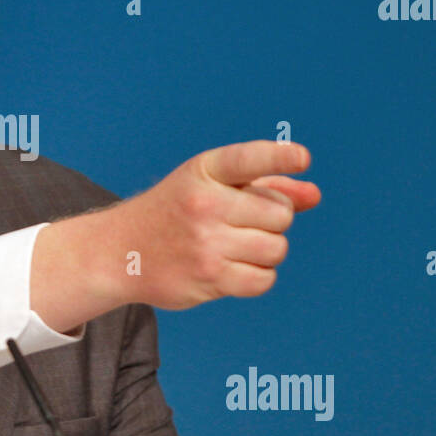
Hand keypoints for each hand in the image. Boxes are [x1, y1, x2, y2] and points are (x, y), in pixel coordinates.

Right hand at [31, 140, 319, 328]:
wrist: (122, 251)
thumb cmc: (177, 211)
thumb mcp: (212, 185)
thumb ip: (267, 184)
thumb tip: (314, 196)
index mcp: (205, 171)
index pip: (248, 159)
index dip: (280, 157)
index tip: (302, 158)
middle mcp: (204, 204)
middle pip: (280, 215)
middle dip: (273, 220)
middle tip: (244, 222)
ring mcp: (206, 243)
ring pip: (276, 249)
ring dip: (266, 250)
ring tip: (237, 245)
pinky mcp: (208, 278)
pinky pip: (264, 279)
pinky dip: (258, 275)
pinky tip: (234, 266)